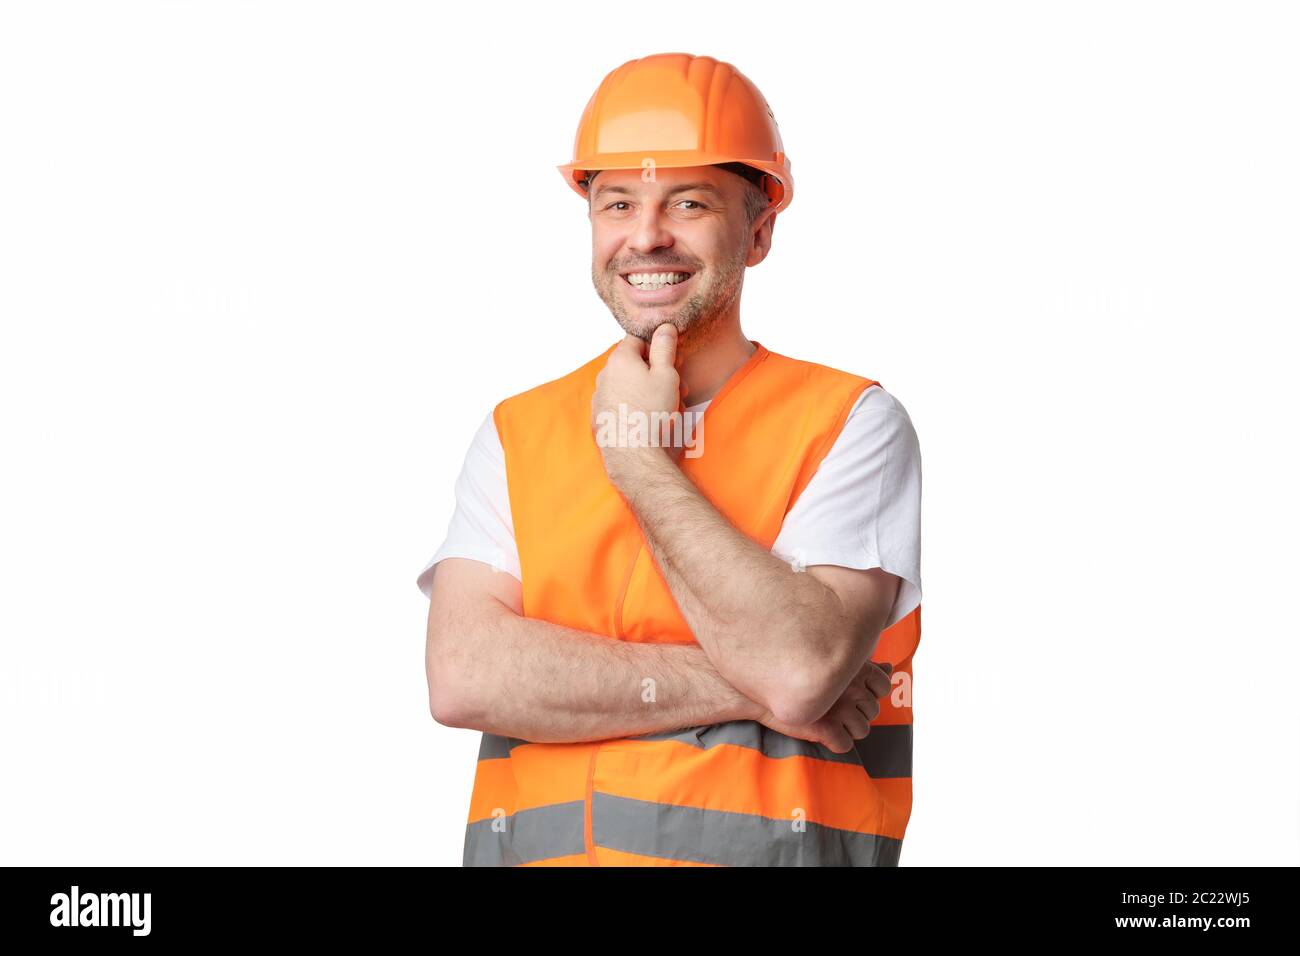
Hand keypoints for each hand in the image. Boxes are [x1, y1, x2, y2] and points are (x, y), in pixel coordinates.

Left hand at [591, 324, 684, 480]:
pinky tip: (650, 419)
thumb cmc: (652, 412)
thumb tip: (664, 326)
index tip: (672, 361)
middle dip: (656, 372)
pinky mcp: (600, 416)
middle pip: (633, 364)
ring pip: (628, 385)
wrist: (634, 454)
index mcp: (620, 359)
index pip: (638, 339)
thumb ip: (665, 347)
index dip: (658, 347)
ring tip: (668, 407)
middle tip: (677, 387)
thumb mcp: (666, 374)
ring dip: (648, 391)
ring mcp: (600, 397)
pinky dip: (635, 406)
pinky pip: (620, 403)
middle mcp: (605, 374)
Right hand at [755, 660, 893, 753]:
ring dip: (847, 728)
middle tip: (833, 706)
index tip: (848, 691)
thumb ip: (864, 665)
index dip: (869, 692)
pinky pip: (844, 744)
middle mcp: (851, 687)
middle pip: (872, 710)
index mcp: (855, 667)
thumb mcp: (832, 659)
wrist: (756, 685)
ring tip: (827, 719)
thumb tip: (890, 666)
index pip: (882, 686)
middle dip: (857, 712)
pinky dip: (835, 742)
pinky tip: (821, 731)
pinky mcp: (825, 729)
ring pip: (862, 729)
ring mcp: (839, 708)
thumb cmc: (793, 669)